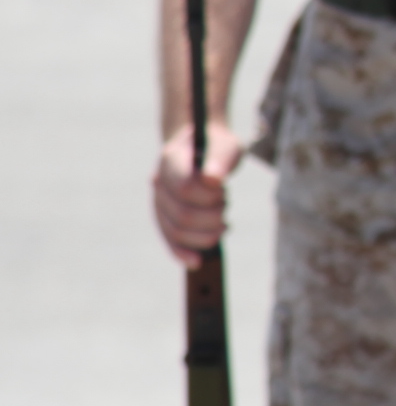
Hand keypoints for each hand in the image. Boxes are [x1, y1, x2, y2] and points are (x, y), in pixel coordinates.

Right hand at [153, 119, 246, 267]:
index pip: (185, 188)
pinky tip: (196, 261)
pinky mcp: (164, 218)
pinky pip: (169, 240)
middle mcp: (159, 182)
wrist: (203, 149)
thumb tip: (214, 180)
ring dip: (207, 231)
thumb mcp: (227, 144)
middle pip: (183, 214)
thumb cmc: (218, 147)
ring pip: (177, 231)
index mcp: (171, 160)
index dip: (209, 195)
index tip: (223, 189)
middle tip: (225, 203)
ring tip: (222, 220)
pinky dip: (182, 252)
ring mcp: (159, 202)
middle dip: (212, 216)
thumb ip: (222, 158)